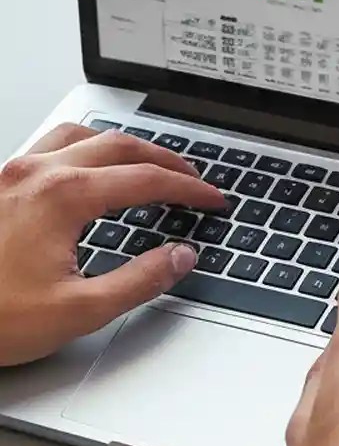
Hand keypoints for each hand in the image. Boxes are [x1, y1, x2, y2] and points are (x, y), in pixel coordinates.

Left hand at [0, 123, 224, 366]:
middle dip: (165, 161)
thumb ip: (140, 280)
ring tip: (147, 165)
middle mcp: (36, 174)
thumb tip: (179, 257)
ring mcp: (9, 174)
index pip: (146, 180)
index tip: (211, 200)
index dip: (189, 189)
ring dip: (123, 146)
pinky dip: (85, 150)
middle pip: (119, 145)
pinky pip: (49, 147)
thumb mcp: (78, 310)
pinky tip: (90, 171)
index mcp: (63, 197)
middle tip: (192, 180)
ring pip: (81, 135)